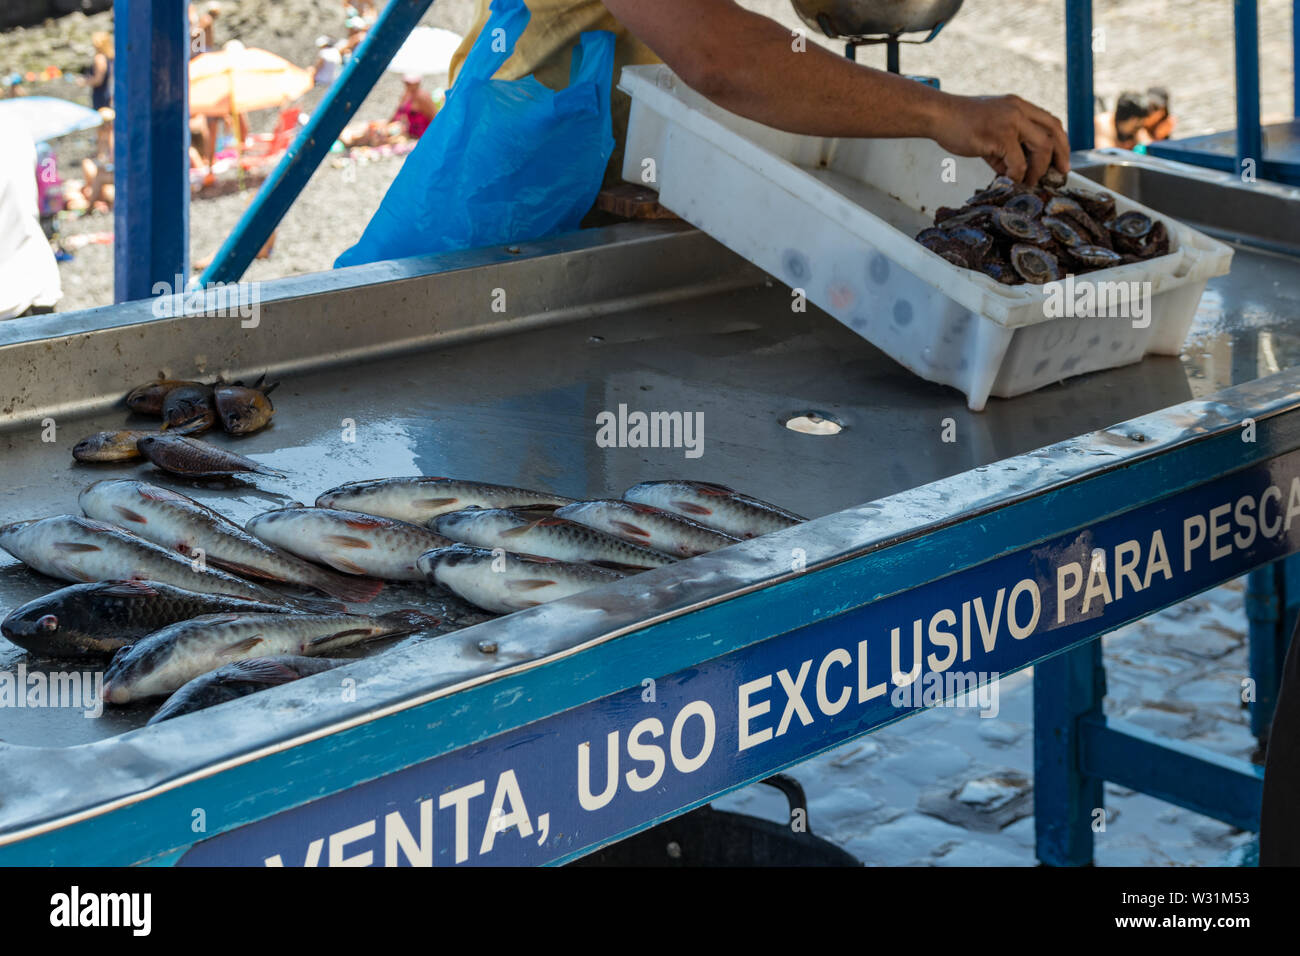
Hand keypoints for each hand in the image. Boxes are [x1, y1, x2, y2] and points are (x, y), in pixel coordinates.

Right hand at [929, 93, 1069, 184]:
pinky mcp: (1000, 136)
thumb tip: (1014, 171)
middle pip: (1054, 132)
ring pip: (1042, 147)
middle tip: (1059, 173)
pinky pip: (1018, 162)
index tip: (1061, 160)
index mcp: (1018, 106)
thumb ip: (1005, 146)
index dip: (1061, 142)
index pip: (1050, 122)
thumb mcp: (989, 128)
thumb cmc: (958, 122)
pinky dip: (1017, 176)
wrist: (938, 115)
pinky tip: (1009, 181)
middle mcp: (1019, 110)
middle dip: (1061, 155)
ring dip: (1039, 169)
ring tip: (1029, 182)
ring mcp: (1011, 121)